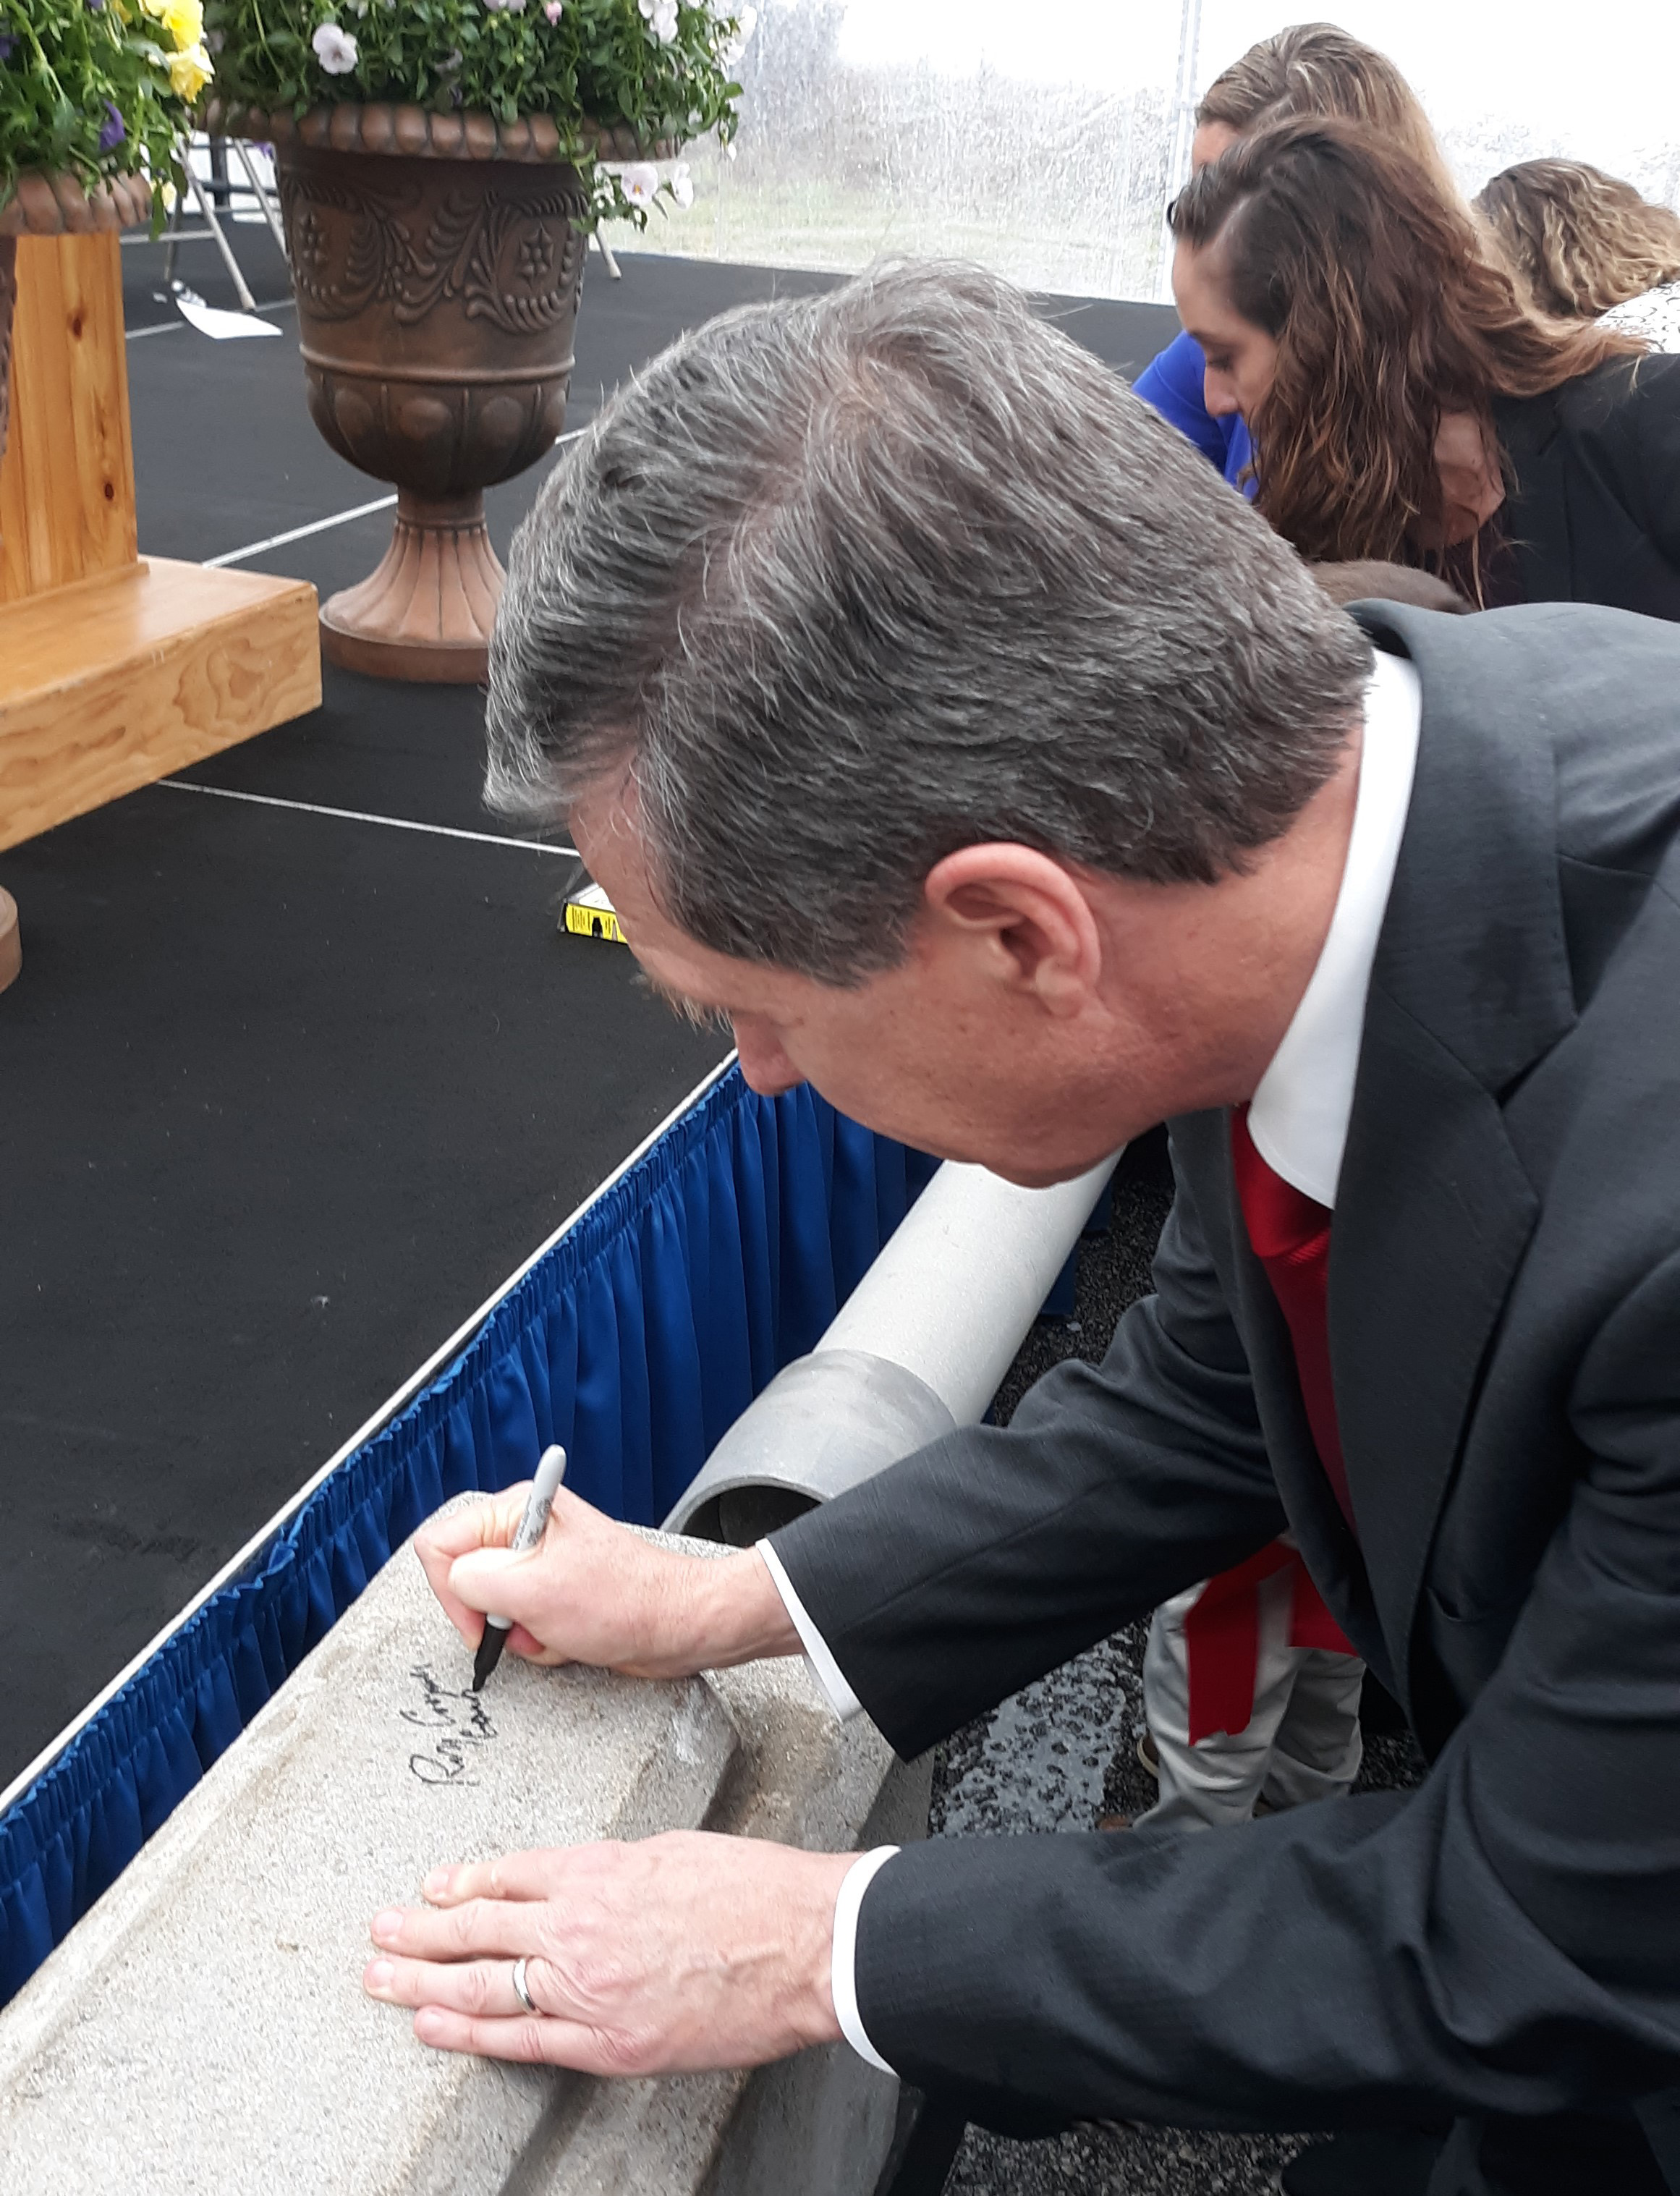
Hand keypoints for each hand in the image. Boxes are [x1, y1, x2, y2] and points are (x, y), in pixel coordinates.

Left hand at [362, 1832, 853, 2071]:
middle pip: (478, 1928)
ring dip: (423, 1981)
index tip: (431, 1887)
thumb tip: (576, 1884)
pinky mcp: (611, 2043)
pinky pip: (524, 2041)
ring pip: (485, 1985)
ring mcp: (590, 1988)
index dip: (461, 1882)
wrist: (805, 1943)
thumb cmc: (752, 1888)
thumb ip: (613, 1870)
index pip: (507, 1876)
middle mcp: (580, 1926)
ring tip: (382, 1977)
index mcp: (598, 1870)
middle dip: (420, 1931)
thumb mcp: (672, 1851)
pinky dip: (471, 2033)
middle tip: (379, 1931)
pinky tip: (434, 2026)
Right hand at [414, 1485, 796, 1679]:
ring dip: (522, 1635)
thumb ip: (475, 1581)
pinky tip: (571, 1638)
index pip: (441, 1544)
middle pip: (466, 1582)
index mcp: (516, 1511)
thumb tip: (454, 1580)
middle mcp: (525, 1533)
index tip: (479, 1622)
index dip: (452, 1591)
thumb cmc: (623, 1600)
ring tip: (558, 1630)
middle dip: (494, 1618)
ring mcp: (542, 1566)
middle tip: (529, 1624)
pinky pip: (523, 1626)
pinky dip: (542, 1641)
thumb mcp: (534, 1591)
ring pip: (495, 1612)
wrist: (678, 1626)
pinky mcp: (558, 1594)